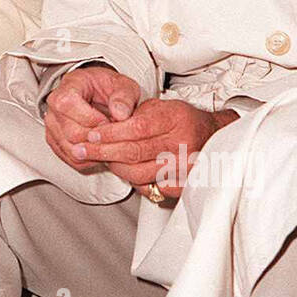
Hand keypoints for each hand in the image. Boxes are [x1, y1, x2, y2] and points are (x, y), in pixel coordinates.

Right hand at [43, 65, 141, 174]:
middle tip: (112, 134)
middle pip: (71, 132)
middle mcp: (55, 107)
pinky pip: (71, 159)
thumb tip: (121, 114)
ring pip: (71, 149)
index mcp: (68, 86)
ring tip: (108, 142)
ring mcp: (53, 126)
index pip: (67, 104)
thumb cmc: (107, 88)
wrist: (98, 94)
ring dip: (95, 151)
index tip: (108, 121)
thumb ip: (124, 97)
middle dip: (97, 137)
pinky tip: (101, 149)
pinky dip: (90, 159)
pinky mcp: (56, 142)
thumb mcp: (123, 86)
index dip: (90, 117)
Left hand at [75, 97, 239, 198]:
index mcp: (175, 118)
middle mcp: (182, 142)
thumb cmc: (181, 120)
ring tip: (102, 162)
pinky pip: (154, 189)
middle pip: (135, 151)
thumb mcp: (160, 107)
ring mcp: (186, 165)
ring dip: (116, 168)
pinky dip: (137, 184)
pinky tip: (127, 175)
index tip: (90, 135)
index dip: (110, 132)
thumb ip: (134, 115)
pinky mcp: (187, 184)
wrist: (214, 136)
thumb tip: (102, 127)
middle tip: (81, 151)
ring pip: (140, 173)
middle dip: (103, 152)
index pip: (136, 127)